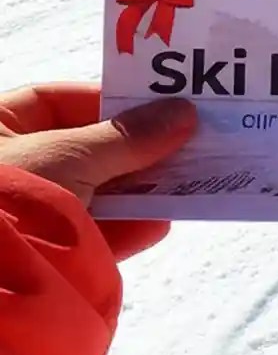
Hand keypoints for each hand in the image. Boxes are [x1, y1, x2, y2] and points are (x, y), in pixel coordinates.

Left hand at [0, 82, 196, 260]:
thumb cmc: (5, 196)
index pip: (52, 102)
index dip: (106, 101)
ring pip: (90, 192)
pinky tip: (158, 223)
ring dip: (135, 189)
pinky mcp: (41, 253)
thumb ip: (128, 138)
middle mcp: (5, 167)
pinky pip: (87, 235)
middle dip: (132, 149)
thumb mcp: (68, 157)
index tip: (156, 106)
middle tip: (183, 142)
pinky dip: (124, 228)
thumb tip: (183, 114)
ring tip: (183, 183)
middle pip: (80, 149)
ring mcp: (21, 213)